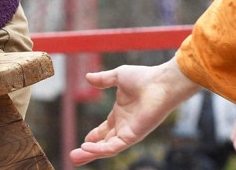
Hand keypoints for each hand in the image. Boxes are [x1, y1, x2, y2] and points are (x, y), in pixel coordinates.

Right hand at [70, 58, 199, 165]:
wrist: (161, 83)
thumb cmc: (145, 78)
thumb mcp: (118, 77)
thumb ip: (103, 79)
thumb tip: (88, 77)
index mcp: (121, 113)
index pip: (105, 129)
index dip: (95, 136)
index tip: (84, 141)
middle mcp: (125, 125)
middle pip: (104, 142)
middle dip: (89, 150)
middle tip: (74, 156)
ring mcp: (128, 132)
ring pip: (107, 148)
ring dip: (91, 153)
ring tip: (74, 158)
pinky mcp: (132, 136)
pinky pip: (114, 147)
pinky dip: (100, 149)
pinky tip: (86, 148)